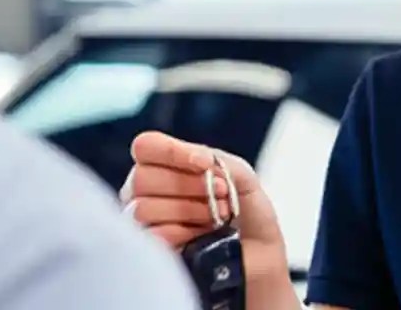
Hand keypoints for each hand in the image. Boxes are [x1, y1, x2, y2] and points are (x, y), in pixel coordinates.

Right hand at [120, 131, 297, 303]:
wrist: (258, 254)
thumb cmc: (247, 212)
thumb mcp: (241, 175)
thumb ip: (219, 160)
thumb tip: (199, 160)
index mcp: (164, 165)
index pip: (146, 147)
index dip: (172, 151)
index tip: (204, 162)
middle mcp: (146, 191)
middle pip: (142, 177)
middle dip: (187, 185)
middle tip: (219, 193)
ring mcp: (143, 221)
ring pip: (143, 207)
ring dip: (188, 210)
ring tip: (216, 216)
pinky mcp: (148, 249)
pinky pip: (150, 235)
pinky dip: (182, 233)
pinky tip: (201, 234)